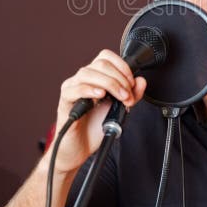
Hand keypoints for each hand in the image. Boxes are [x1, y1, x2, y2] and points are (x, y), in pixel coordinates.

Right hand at [51, 49, 146, 172]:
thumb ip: (131, 95)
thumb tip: (141, 81)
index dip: (123, 67)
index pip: (107, 57)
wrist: (80, 149)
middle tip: (127, 96)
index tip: (132, 84)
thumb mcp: (119, 109)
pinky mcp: (65, 101)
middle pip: (101, 64)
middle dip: (120, 79)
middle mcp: (83, 79)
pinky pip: (75, 89)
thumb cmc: (95, 128)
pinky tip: (100, 96)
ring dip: (109, 84)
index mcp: (95, 77)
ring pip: (88, 73)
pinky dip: (90, 89)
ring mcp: (72, 88)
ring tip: (119, 98)